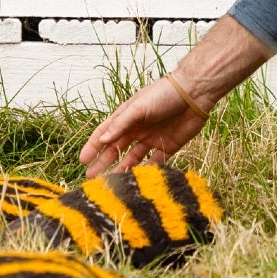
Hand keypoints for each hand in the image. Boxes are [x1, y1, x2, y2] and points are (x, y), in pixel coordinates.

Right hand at [80, 74, 211, 176]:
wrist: (193, 94)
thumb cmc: (163, 94)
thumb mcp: (138, 108)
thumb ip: (121, 124)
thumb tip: (101, 141)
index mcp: (126, 117)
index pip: (105, 134)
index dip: (93, 146)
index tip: (83, 160)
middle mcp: (136, 129)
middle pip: (116, 149)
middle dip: (104, 162)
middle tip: (92, 178)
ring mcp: (151, 139)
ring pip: (133, 158)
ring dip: (122, 169)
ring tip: (113, 183)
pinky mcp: (167, 146)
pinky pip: (154, 162)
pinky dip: (146, 171)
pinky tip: (137, 181)